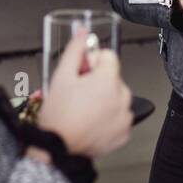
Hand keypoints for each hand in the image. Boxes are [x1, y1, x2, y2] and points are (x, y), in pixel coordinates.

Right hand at [37, 33, 132, 159]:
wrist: (58, 150)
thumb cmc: (58, 117)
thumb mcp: (61, 77)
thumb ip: (75, 51)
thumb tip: (82, 32)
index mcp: (108, 81)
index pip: (108, 56)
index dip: (92, 62)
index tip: (82, 72)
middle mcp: (122, 98)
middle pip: (112, 77)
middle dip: (97, 81)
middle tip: (78, 93)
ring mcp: (125, 117)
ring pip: (116, 97)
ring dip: (103, 99)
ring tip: (83, 109)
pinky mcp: (124, 133)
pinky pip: (118, 116)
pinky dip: (108, 117)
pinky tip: (91, 121)